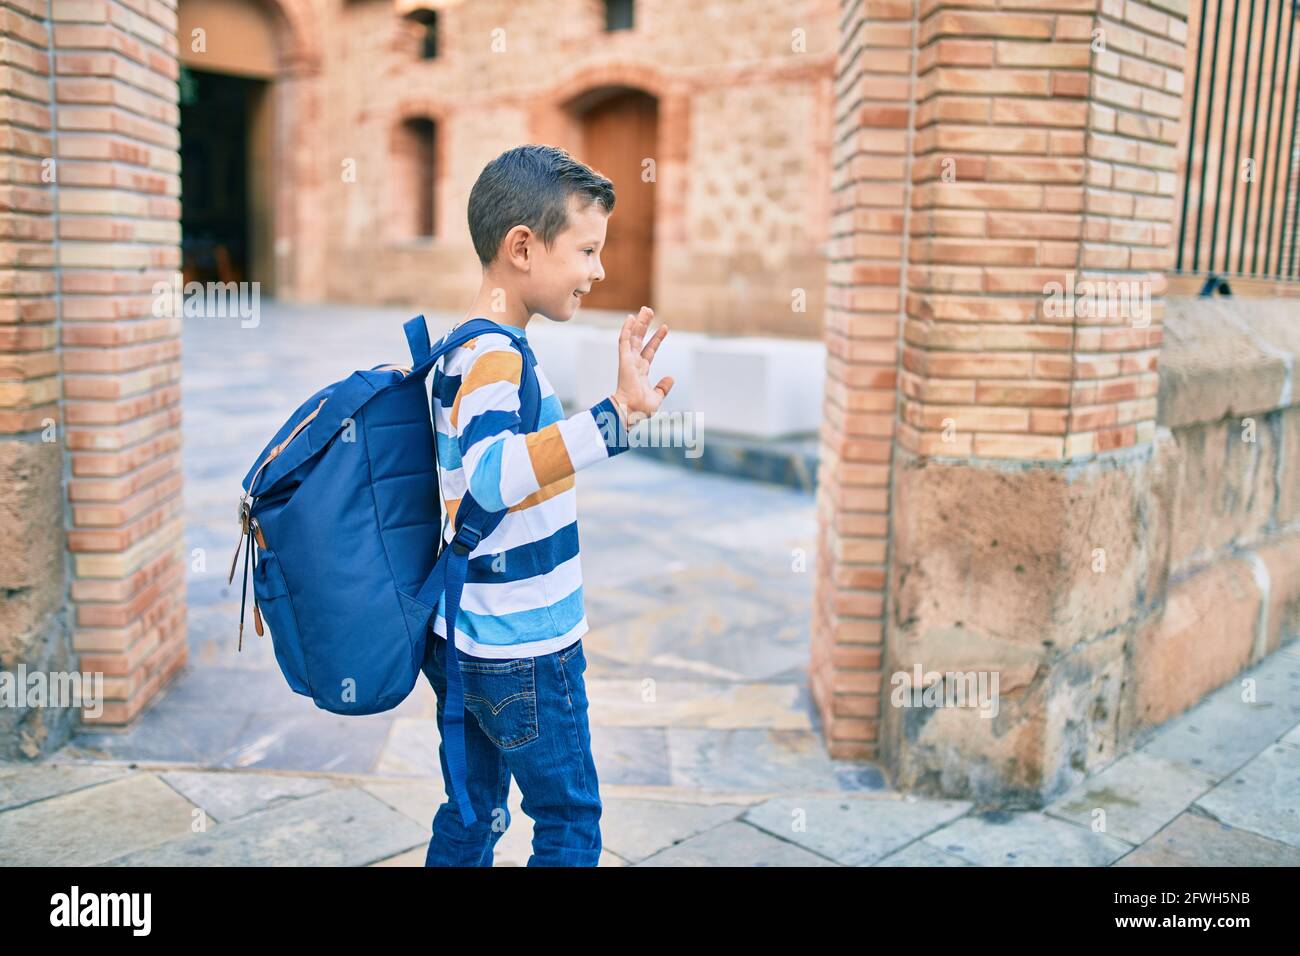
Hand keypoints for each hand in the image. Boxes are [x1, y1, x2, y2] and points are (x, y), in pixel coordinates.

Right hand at [611, 307, 672, 427]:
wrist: (631, 412)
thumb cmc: (641, 409)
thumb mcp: (657, 397)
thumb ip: (663, 387)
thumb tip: (671, 378)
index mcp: (641, 371)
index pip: (649, 350)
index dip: (657, 339)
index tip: (664, 327)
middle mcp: (634, 363)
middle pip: (640, 339)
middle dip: (645, 325)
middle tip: (649, 310)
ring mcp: (628, 361)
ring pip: (633, 337)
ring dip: (639, 323)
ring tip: (645, 309)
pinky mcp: (624, 360)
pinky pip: (624, 341)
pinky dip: (627, 330)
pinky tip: (631, 318)